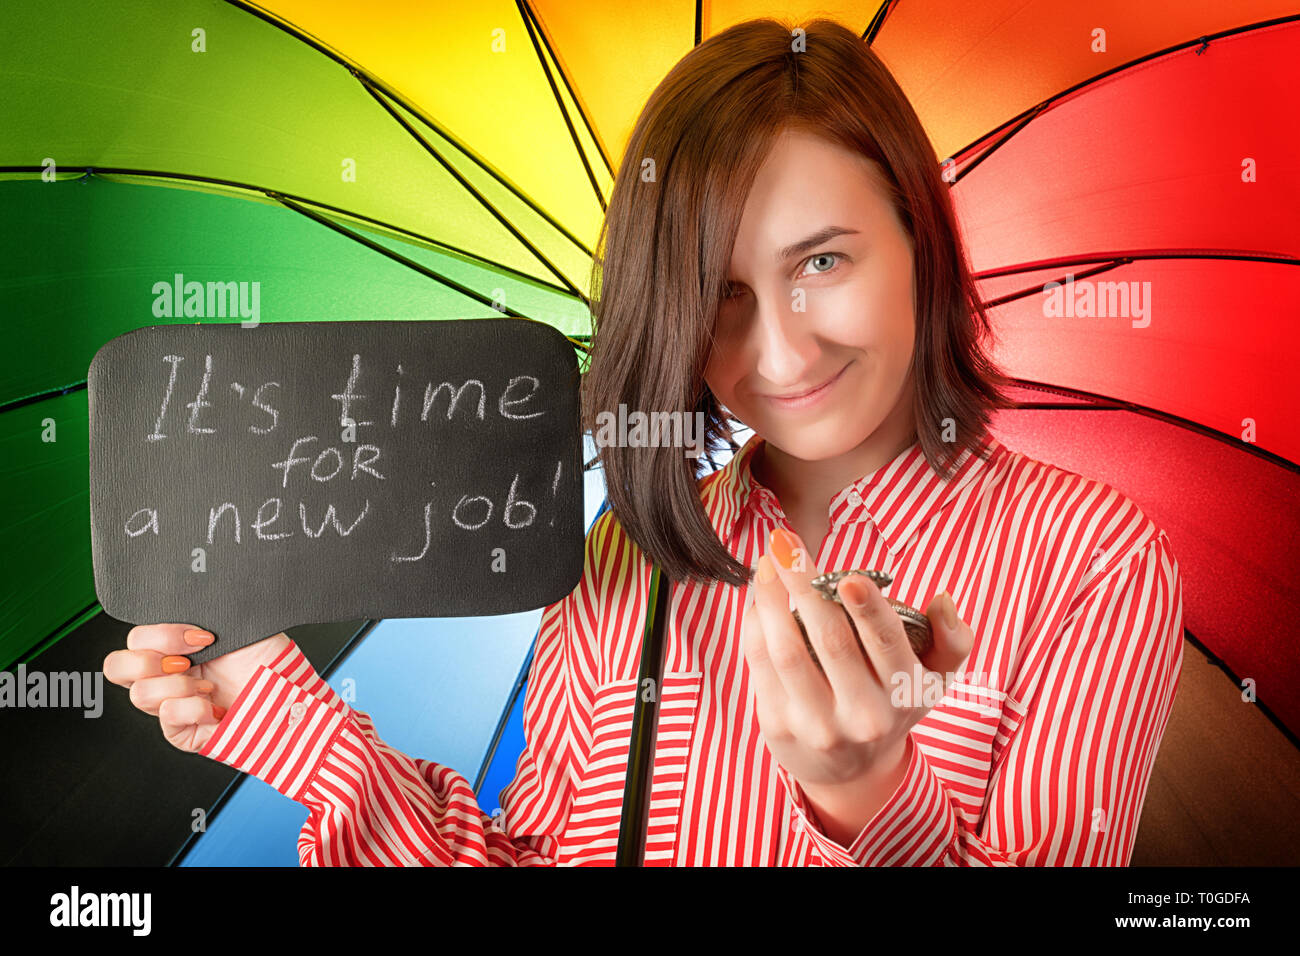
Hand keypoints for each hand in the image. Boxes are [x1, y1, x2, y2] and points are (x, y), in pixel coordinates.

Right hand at [103, 625, 292, 754]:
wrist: (293, 699)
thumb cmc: (272, 664)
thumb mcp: (238, 626)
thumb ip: (205, 615)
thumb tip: (189, 600)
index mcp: (178, 649)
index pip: (136, 639)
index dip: (159, 634)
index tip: (200, 635)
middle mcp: (170, 677)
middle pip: (118, 666)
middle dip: (151, 658)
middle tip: (191, 658)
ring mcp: (174, 706)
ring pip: (140, 694)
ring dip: (180, 685)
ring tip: (210, 686)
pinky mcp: (183, 733)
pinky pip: (165, 719)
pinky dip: (192, 709)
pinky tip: (215, 707)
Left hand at [741, 528, 974, 826]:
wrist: (851, 770)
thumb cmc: (892, 703)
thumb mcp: (934, 678)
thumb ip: (953, 639)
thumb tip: (943, 600)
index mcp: (905, 693)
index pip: (887, 644)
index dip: (868, 610)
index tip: (849, 576)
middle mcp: (863, 714)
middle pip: (830, 640)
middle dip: (804, 584)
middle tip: (785, 542)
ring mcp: (817, 724)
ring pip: (788, 651)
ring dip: (771, 600)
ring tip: (767, 563)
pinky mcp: (779, 726)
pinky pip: (761, 665)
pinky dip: (756, 625)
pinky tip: (759, 598)